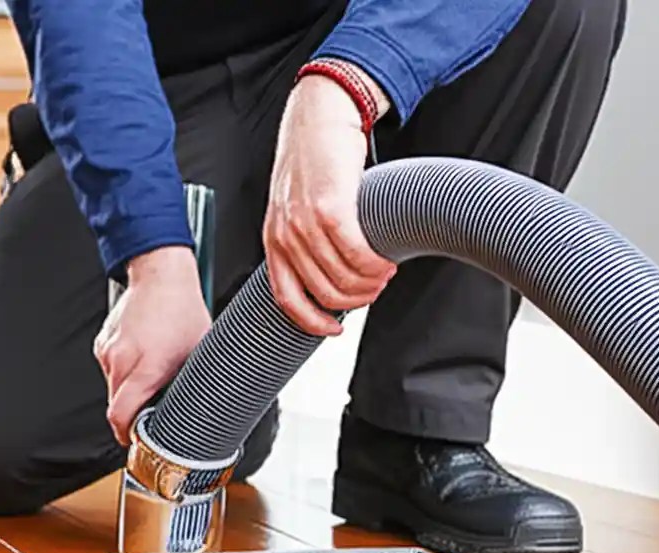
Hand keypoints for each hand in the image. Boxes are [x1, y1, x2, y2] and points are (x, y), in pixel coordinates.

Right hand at [94, 246, 210, 444]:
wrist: (160, 273)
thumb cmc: (182, 309)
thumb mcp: (198, 352)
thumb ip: (192, 384)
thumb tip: (200, 409)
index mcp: (145, 368)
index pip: (120, 417)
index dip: (127, 435)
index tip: (136, 441)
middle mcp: (121, 361)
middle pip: (117, 405)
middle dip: (134, 412)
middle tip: (155, 409)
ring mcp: (108, 351)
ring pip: (114, 386)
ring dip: (132, 388)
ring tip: (154, 370)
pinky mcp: (103, 343)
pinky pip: (112, 368)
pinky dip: (126, 370)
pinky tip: (145, 354)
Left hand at [264, 72, 395, 335]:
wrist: (320, 116)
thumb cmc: (314, 160)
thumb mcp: (296, 207)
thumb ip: (305, 242)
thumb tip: (333, 277)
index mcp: (273, 240)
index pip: (287, 300)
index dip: (313, 323)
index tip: (334, 330)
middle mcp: (284, 235)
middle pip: (325, 293)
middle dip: (357, 299)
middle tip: (376, 288)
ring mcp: (304, 222)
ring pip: (344, 278)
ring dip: (372, 283)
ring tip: (385, 272)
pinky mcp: (329, 207)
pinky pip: (357, 254)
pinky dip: (375, 265)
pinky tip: (386, 261)